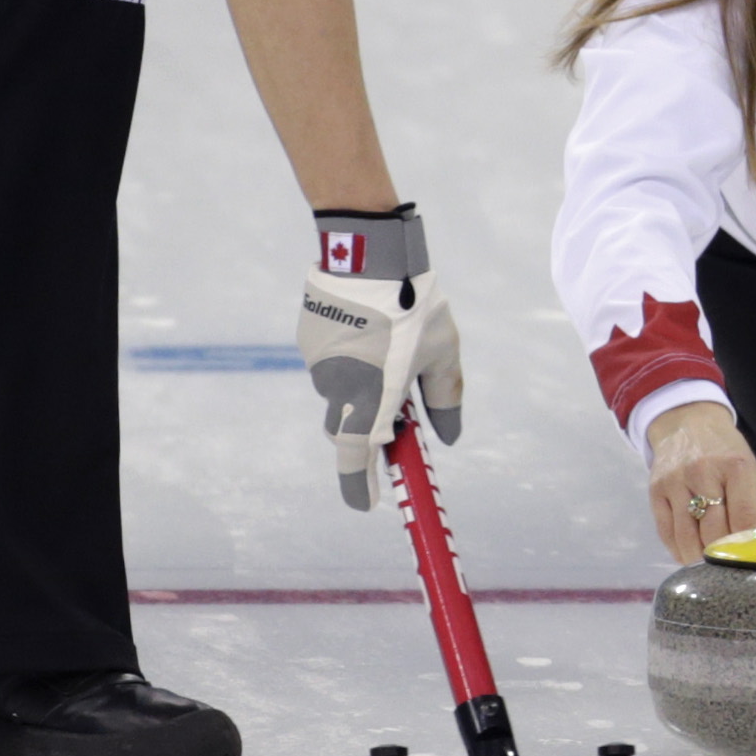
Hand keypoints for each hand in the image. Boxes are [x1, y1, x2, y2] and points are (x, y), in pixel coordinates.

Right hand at [296, 264, 464, 510]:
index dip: (358, 487)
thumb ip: (444, 401)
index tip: (367, 504)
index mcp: (370, 399)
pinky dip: (346, 357)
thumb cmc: (416, 306)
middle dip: (365, 431)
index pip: (355, 459)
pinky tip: (367, 325)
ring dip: (359, 385)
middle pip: (345, 429)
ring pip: (337, 390)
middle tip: (394, 412)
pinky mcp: (307, 339)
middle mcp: (337, 389)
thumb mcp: (443, 354)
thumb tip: (448, 438)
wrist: (370, 251)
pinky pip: (328, 361)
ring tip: (387, 343)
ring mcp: (317, 364)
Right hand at [646, 402, 755, 562]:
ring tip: (707, 568)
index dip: (745, 546)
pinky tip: (687, 554)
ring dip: (698, 560)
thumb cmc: (724, 450)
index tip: (747, 561)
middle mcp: (703, 473)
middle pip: (714, 532)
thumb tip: (753, 547)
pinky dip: (678, 550)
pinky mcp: (656, 491)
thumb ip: (751, 505)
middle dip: (722, 557)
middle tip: (728, 570)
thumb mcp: (747, 468)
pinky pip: (666, 532)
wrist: (686, 422)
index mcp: (735, 467)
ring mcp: (676, 482)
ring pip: (687, 537)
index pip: (743, 518)